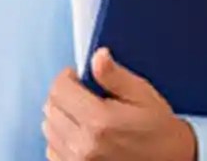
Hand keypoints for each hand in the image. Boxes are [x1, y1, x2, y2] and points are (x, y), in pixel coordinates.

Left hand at [42, 47, 196, 160]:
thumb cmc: (157, 129)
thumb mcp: (142, 95)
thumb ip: (115, 76)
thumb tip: (97, 56)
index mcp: (99, 121)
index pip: (59, 89)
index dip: (67, 77)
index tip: (77, 77)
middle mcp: (84, 144)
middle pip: (50, 108)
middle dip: (64, 95)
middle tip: (84, 95)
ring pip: (49, 128)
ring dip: (61, 116)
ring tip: (84, 115)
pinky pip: (52, 149)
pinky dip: (61, 139)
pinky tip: (80, 134)